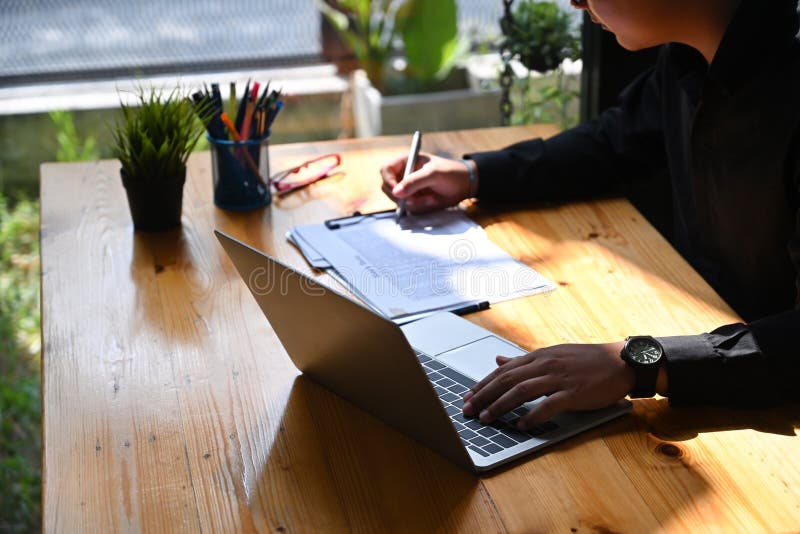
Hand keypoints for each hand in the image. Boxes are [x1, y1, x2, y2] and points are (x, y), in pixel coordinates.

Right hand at [380, 152, 473, 212]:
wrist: (464, 185)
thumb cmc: (450, 172)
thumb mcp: (433, 174)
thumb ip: (414, 182)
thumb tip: (396, 192)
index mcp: (406, 161)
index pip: (386, 170)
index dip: (388, 181)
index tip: (398, 192)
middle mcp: (403, 175)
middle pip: (387, 188)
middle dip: (402, 196)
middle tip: (415, 200)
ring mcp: (408, 189)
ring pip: (398, 201)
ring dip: (414, 203)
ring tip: (431, 198)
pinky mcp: (414, 200)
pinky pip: (408, 208)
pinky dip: (419, 207)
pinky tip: (432, 201)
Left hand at [462, 341, 632, 429]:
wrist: (621, 361)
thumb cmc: (587, 361)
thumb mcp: (552, 355)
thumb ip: (524, 360)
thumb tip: (499, 360)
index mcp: (539, 356)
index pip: (503, 370)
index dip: (483, 384)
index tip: (467, 396)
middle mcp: (545, 365)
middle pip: (507, 380)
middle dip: (484, 395)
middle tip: (468, 410)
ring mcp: (560, 378)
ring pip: (522, 391)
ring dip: (501, 405)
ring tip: (487, 418)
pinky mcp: (574, 392)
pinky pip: (549, 405)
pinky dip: (533, 416)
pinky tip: (521, 425)